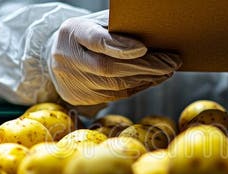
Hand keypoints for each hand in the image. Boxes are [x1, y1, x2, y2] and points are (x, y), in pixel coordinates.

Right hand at [49, 11, 181, 105]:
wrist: (56, 54)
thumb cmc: (87, 34)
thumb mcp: (96, 23)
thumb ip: (117, 28)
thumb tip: (153, 35)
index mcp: (72, 32)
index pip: (96, 40)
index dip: (120, 46)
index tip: (145, 49)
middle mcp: (67, 58)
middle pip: (108, 68)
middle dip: (145, 67)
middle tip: (171, 63)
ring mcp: (70, 80)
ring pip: (113, 86)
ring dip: (145, 79)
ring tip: (167, 71)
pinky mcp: (77, 97)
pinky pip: (112, 96)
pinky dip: (135, 88)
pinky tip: (152, 80)